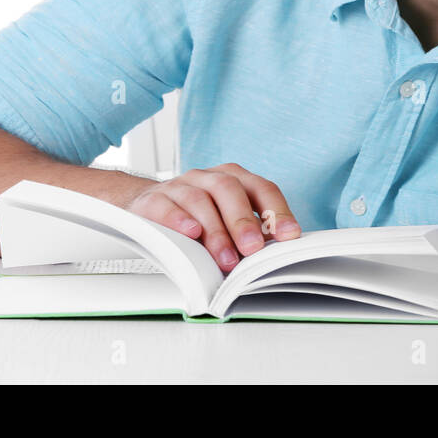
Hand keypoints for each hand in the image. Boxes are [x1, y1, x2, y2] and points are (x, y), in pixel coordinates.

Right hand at [121, 162, 300, 271]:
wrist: (148, 205)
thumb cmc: (197, 218)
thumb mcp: (226, 222)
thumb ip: (250, 234)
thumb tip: (274, 258)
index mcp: (233, 179)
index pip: (262, 188)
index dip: (277, 211)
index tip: (289, 236)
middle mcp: (207, 178)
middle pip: (229, 189)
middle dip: (244, 221)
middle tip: (253, 249)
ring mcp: (179, 186)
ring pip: (199, 200)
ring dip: (215, 231)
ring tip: (226, 259)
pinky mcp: (153, 199)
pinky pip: (166, 205)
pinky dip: (180, 219)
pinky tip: (191, 233)